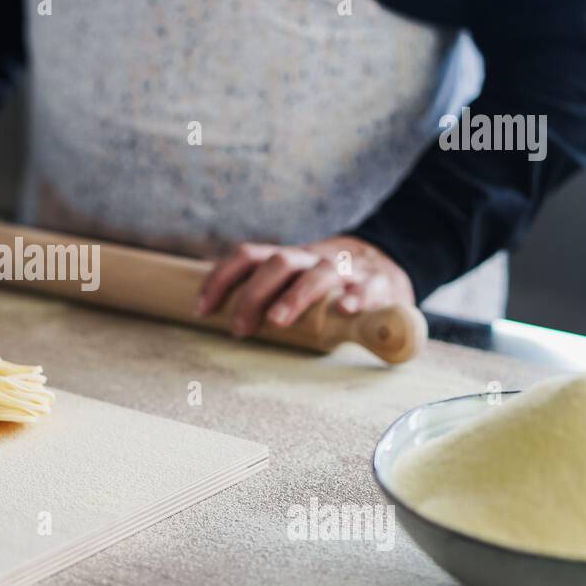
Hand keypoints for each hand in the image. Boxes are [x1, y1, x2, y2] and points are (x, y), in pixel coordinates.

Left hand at [196, 235, 414, 336]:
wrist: (383, 267)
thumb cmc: (322, 283)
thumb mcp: (288, 279)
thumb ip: (257, 292)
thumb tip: (205, 313)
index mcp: (285, 258)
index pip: (246, 256)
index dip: (220, 279)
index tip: (202, 311)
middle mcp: (311, 258)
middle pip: (279, 262)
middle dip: (254, 294)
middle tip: (239, 328)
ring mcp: (345, 269)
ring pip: (320, 273)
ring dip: (296, 296)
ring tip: (278, 321)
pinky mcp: (377, 284)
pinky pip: (367, 287)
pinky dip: (356, 297)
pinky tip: (343, 310)